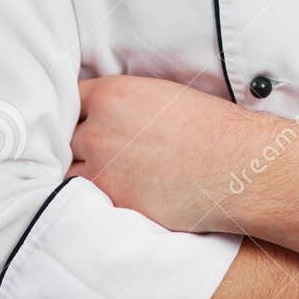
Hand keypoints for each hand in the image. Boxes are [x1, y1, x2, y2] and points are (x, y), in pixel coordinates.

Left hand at [70, 74, 267, 233]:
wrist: (235, 165)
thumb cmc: (210, 127)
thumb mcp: (163, 96)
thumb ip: (124, 103)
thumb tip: (106, 114)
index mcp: (112, 95)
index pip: (70, 98)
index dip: (76, 111)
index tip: (79, 119)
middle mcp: (98, 130)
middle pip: (63, 137)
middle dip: (76, 143)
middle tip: (92, 150)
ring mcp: (101, 169)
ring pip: (67, 172)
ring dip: (79, 174)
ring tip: (98, 175)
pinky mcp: (111, 203)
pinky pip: (86, 201)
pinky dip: (93, 200)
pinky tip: (108, 195)